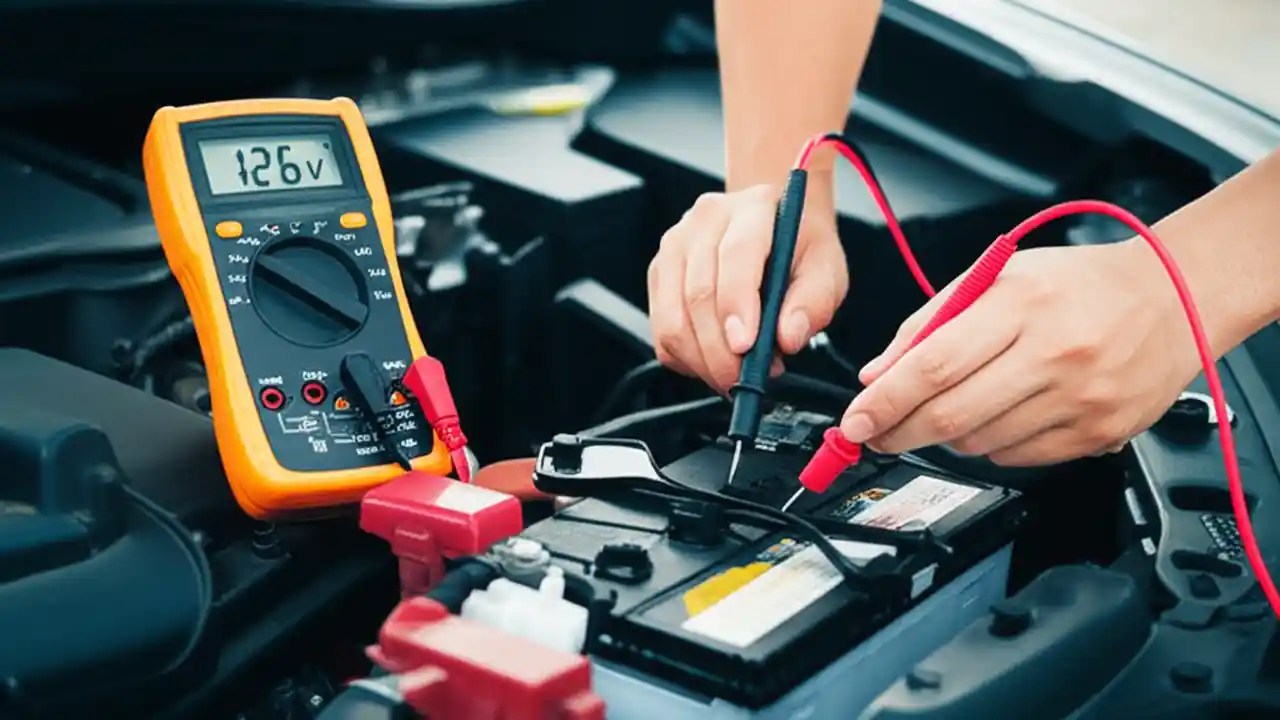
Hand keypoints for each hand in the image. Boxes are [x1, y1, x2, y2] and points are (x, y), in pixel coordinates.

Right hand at [648, 183, 847, 391]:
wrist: (774, 230)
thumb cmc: (800, 250)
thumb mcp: (827, 271)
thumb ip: (813, 303)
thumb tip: (787, 337)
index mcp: (754, 208)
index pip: (736, 255)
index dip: (737, 305)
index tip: (745, 347)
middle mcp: (706, 219)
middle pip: (699, 293)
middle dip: (720, 350)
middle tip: (745, 380)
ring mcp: (675, 244)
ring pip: (674, 317)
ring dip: (702, 360)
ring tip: (734, 374)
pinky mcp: (660, 274)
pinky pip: (662, 330)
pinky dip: (687, 358)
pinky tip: (714, 359)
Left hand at [840, 240, 1199, 465]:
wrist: (1174, 299)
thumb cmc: (1078, 284)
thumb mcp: (998, 277)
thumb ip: (930, 322)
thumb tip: (878, 375)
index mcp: (1023, 304)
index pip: (933, 365)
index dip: (886, 400)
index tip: (855, 421)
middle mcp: (1055, 354)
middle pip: (951, 415)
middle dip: (899, 431)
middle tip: (876, 433)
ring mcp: (1081, 400)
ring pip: (979, 442)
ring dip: (946, 435)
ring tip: (949, 408)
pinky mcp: (1099, 434)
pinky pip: (1018, 458)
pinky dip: (990, 445)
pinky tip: (998, 415)